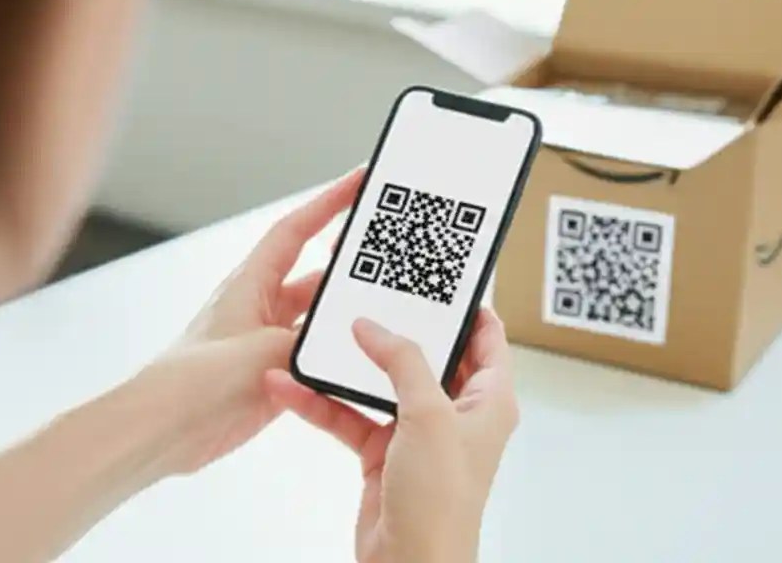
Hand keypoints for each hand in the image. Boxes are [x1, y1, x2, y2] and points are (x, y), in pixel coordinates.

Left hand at [142, 168, 363, 475]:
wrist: (162, 432)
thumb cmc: (195, 381)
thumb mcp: (262, 351)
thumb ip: (306, 339)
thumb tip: (341, 333)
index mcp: (249, 283)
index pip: (295, 230)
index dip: (328, 202)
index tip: (359, 180)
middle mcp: (259, 306)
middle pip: (314, 273)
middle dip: (347, 263)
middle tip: (385, 252)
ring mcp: (266, 341)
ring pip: (317, 318)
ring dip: (344, 315)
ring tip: (384, 307)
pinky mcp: (271, 375)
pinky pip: (313, 356)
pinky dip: (335, 355)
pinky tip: (360, 360)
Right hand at [265, 309, 519, 562]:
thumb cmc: (442, 503)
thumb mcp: (429, 415)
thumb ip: (402, 362)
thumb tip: (374, 327)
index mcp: (490, 401)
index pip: (487, 338)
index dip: (466, 306)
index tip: (438, 277)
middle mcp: (456, 414)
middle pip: (426, 355)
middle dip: (394, 328)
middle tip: (371, 293)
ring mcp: (418, 433)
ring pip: (379, 385)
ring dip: (345, 367)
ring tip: (317, 336)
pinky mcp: (383, 454)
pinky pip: (350, 417)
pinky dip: (321, 403)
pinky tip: (291, 386)